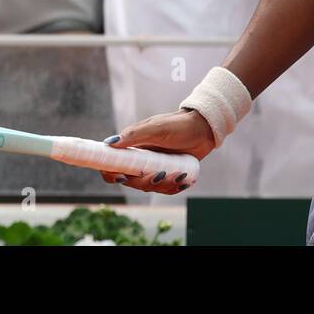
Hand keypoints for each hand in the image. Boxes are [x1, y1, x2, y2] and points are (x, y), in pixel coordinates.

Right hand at [98, 109, 216, 194]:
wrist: (204, 128)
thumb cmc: (178, 124)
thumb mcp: (156, 128)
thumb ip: (133, 135)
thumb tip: (109, 143)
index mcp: (132, 146)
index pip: (112, 164)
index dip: (111, 174)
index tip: (122, 176)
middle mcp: (141, 159)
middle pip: (131, 181)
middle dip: (145, 182)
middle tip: (161, 174)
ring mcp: (154, 167)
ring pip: (149, 187)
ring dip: (164, 184)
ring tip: (180, 174)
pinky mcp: (168, 173)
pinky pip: (165, 189)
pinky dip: (174, 187)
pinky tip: (184, 179)